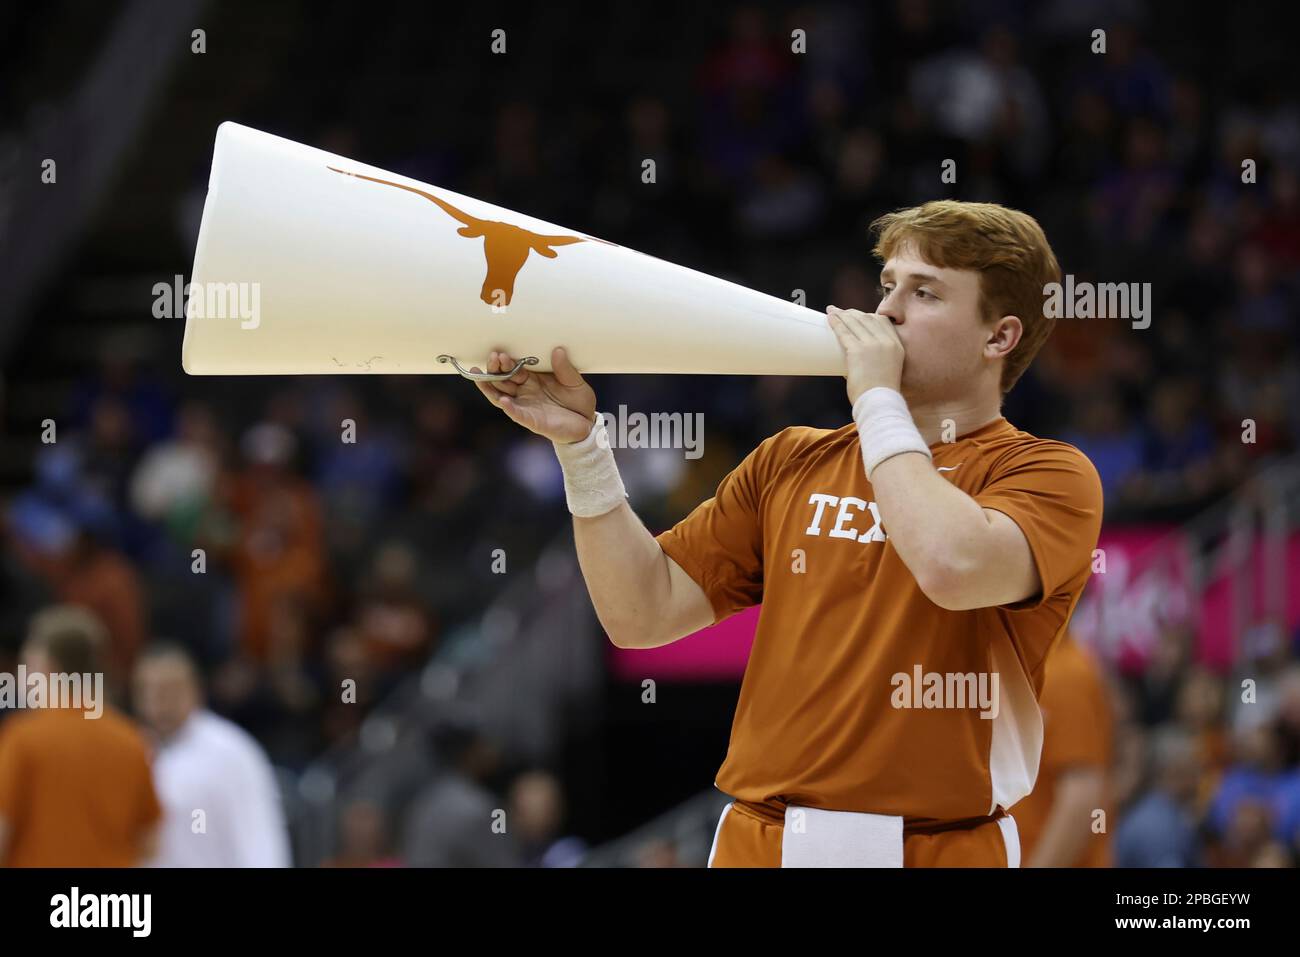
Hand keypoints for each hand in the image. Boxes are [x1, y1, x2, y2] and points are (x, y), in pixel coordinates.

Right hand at [471, 346, 597, 443]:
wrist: (587, 424)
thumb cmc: (578, 401)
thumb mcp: (575, 382)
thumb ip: (565, 368)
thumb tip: (558, 351)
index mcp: (532, 380)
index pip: (513, 369)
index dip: (506, 361)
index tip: (501, 352)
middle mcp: (524, 392)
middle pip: (502, 380)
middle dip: (495, 369)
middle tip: (492, 358)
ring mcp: (526, 407)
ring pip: (501, 397)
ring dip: (491, 387)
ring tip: (481, 376)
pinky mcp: (531, 420)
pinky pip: (516, 414)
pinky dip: (509, 408)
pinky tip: (503, 400)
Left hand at [826, 305, 904, 404]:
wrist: (880, 402)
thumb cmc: (880, 394)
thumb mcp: (888, 371)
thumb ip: (878, 361)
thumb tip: (856, 362)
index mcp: (896, 346)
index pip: (882, 322)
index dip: (868, 315)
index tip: (858, 315)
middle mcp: (886, 342)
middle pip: (867, 319)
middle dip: (852, 313)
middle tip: (841, 312)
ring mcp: (872, 345)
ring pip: (854, 323)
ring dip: (842, 314)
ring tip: (832, 311)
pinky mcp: (857, 351)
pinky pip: (844, 332)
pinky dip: (835, 323)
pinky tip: (829, 318)